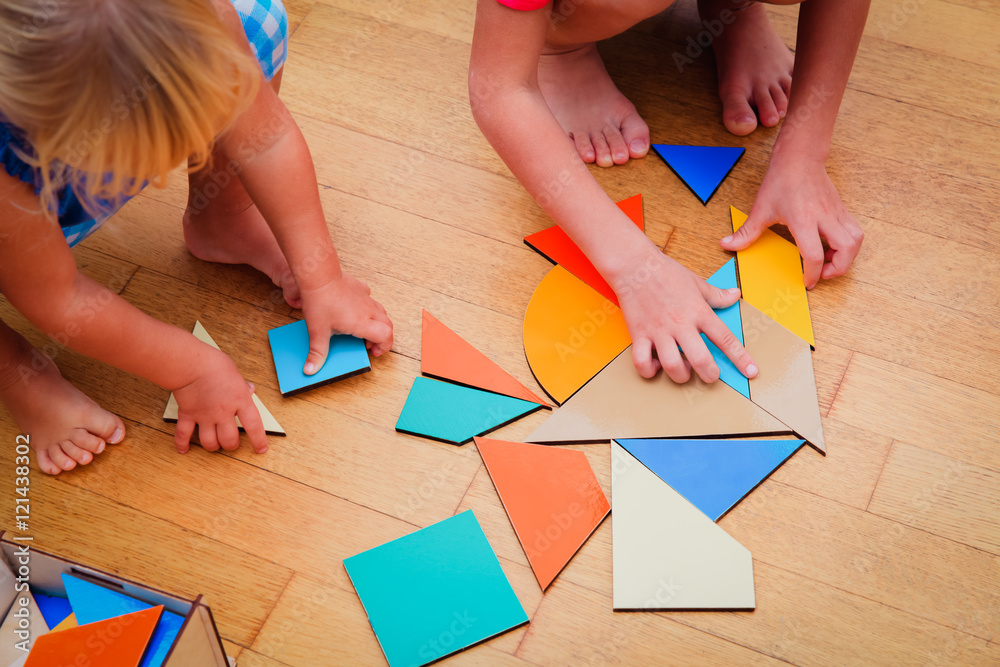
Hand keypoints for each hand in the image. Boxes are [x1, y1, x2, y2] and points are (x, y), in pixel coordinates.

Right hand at [171, 345, 266, 453]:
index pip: (254, 426)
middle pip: (230, 440)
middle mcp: (223, 413)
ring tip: (214, 444)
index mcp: (240, 401)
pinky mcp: (188, 415)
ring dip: (212, 446)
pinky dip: (182, 444)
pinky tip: (184, 449)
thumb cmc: (214, 364)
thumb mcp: (236, 373)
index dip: (259, 441)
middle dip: (231, 445)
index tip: (261, 449)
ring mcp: (205, 416)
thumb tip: (250, 390)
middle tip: (231, 443)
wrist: (191, 364)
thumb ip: (243, 386)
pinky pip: (184, 434)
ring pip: (210, 442)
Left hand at [299, 272, 393, 373]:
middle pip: (388, 326)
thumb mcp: (317, 331)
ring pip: (381, 312)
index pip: (386, 336)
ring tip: (362, 328)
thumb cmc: (320, 300)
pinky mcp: (360, 288)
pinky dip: (367, 308)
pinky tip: (354, 308)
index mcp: (362, 323)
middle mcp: (368, 310)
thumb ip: (317, 352)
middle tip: (368, 344)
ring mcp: (366, 298)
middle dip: (382, 337)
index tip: (373, 352)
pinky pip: (370, 299)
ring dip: (377, 323)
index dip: (384, 347)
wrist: (319, 276)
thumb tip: (311, 370)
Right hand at [613, 246, 757, 382]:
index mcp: (699, 312)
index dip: (740, 359)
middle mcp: (681, 324)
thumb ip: (717, 295)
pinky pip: (642, 362)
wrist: (634, 265)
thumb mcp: (697, 282)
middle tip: (711, 376)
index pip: (725, 339)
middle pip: (700, 360)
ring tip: (683, 370)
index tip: (751, 372)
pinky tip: (656, 365)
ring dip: (681, 376)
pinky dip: (649, 370)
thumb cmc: (665, 272)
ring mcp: (659, 331)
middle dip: (710, 375)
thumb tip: (735, 295)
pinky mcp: (638, 335)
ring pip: (672, 366)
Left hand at [721, 153, 863, 288]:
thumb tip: (727, 245)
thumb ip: (746, 232)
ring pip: (856, 240)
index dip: (811, 273)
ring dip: (847, 257)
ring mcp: (836, 213)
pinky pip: (854, 231)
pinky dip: (848, 245)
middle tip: (822, 273)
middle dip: (838, 268)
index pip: (813, 253)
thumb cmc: (781, 181)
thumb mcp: (761, 209)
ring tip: (828, 261)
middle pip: (847, 248)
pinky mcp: (842, 210)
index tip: (806, 282)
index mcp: (803, 219)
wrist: (800, 157)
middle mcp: (824, 217)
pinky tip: (830, 246)